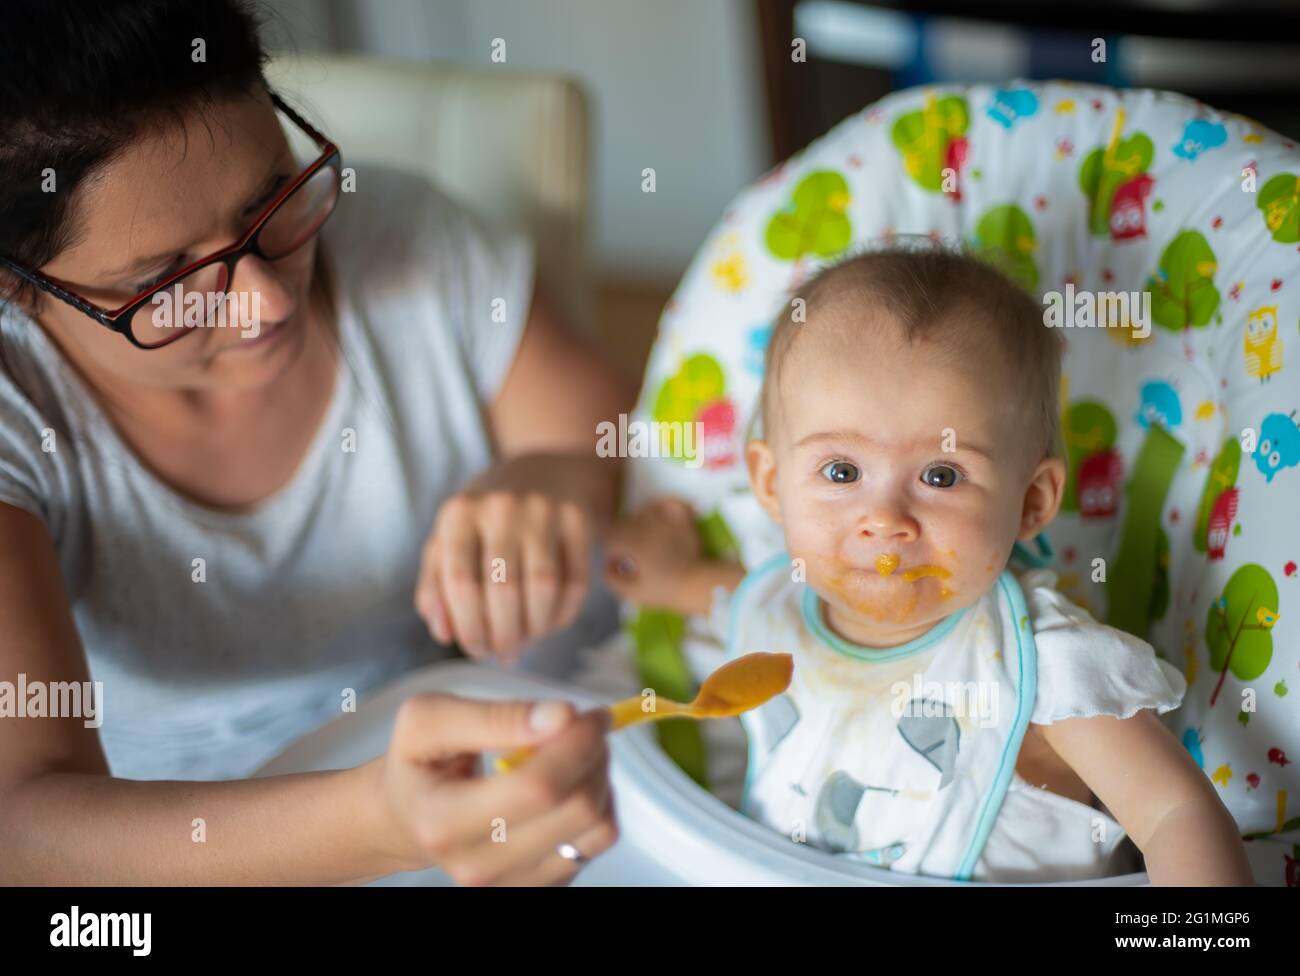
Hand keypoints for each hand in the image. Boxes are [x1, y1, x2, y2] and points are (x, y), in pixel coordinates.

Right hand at [375, 694, 616, 885]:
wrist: (409, 817)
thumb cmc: (421, 763)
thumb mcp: (428, 720)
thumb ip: (494, 715)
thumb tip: (560, 716)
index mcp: (443, 822)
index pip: (535, 788)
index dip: (574, 744)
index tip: (584, 712)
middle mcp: (478, 865)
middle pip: (575, 809)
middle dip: (593, 754)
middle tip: (583, 724)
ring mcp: (511, 883)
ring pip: (597, 828)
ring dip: (600, 777)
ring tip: (576, 750)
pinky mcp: (539, 885)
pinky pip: (596, 842)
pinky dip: (598, 803)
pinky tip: (571, 782)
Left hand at [415, 461, 595, 664]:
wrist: (548, 468)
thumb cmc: (491, 515)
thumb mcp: (452, 536)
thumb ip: (436, 584)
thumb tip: (443, 632)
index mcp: (460, 512)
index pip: (460, 582)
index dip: (468, 626)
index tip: (476, 649)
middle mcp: (502, 506)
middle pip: (503, 590)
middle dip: (503, 635)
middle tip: (503, 653)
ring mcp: (545, 510)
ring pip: (542, 589)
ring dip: (534, 629)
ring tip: (526, 640)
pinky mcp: (580, 519)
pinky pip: (576, 583)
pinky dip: (562, 615)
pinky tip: (549, 622)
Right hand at [603, 497, 703, 609]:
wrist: (698, 585)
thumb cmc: (664, 591)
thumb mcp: (632, 592)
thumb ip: (612, 577)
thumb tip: (607, 563)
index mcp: (634, 544)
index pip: (611, 538)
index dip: (612, 551)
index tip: (620, 562)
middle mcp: (647, 528)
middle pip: (625, 523)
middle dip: (623, 537)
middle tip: (632, 552)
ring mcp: (666, 522)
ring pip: (643, 510)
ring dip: (639, 521)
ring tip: (644, 536)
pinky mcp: (682, 520)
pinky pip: (671, 502)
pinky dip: (664, 503)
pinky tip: (661, 512)